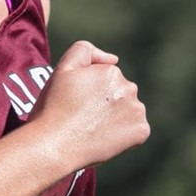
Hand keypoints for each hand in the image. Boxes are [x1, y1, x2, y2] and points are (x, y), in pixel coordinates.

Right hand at [32, 40, 149, 169]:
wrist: (54, 144)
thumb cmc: (53, 107)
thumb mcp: (62, 69)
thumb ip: (84, 51)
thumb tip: (114, 59)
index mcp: (111, 72)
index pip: (106, 81)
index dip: (90, 94)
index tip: (77, 105)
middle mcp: (129, 87)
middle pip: (119, 95)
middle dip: (106, 105)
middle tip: (83, 119)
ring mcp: (137, 110)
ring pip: (128, 112)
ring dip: (116, 119)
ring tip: (93, 130)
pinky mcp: (141, 131)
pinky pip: (136, 131)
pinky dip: (125, 136)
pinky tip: (106, 140)